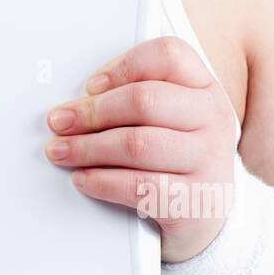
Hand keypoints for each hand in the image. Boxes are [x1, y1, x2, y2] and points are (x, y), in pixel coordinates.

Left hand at [44, 36, 239, 262]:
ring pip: (136, 144)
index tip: (90, 86)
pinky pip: (139, 186)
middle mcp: (212, 119)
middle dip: (92, 111)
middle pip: (144, 99)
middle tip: (60, 121)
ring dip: (87, 147)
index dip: (123, 66)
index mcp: (205, 89)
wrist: (205, 218)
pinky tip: (83, 179)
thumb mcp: (171, 120)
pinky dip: (102, 182)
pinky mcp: (195, 201)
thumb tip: (81, 100)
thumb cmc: (177, 160)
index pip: (169, 56)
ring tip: (62, 151)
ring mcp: (209, 160)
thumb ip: (137, 99)